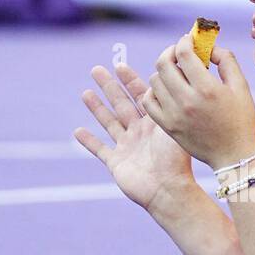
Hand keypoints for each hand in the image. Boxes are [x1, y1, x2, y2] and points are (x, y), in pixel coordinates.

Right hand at [74, 61, 196, 213]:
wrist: (169, 190)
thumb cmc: (176, 160)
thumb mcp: (174, 126)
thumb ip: (170, 103)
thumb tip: (173, 76)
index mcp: (155, 122)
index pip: (140, 95)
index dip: (129, 80)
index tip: (119, 65)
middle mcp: (140, 133)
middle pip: (121, 104)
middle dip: (109, 87)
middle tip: (96, 69)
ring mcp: (127, 147)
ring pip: (109, 123)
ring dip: (97, 108)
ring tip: (86, 93)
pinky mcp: (117, 163)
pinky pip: (100, 150)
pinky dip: (89, 141)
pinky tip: (77, 131)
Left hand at [141, 33, 254, 168]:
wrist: (234, 155)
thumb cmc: (241, 119)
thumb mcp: (241, 86)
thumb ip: (226, 60)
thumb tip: (209, 47)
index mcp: (207, 88)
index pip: (183, 53)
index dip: (185, 41)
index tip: (189, 40)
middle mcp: (187, 100)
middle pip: (163, 63)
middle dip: (170, 51)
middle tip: (178, 52)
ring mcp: (174, 114)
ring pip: (154, 80)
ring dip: (163, 71)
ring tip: (176, 74)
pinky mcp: (167, 126)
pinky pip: (148, 101)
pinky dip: (153, 91)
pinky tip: (165, 90)